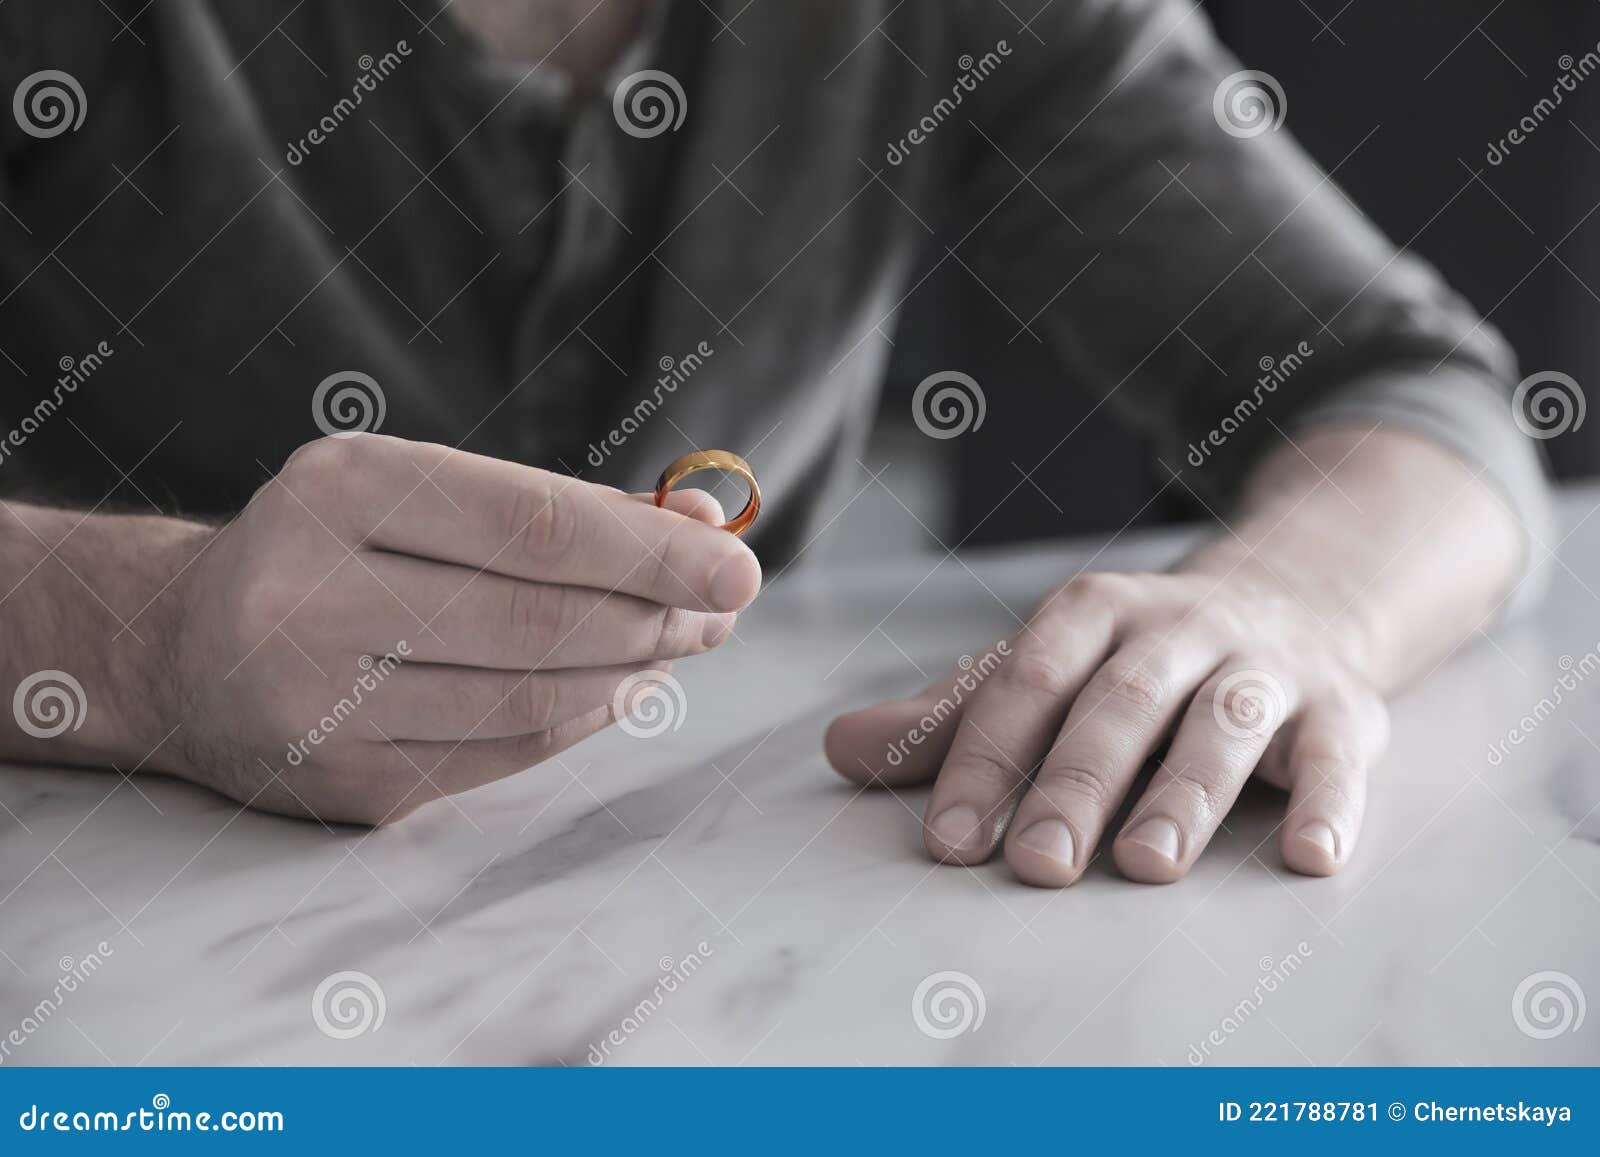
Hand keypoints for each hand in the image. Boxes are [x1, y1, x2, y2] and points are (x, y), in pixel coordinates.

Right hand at [150, 433, 761, 823]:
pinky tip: (621, 688)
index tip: (737, 563)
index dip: (652, 551)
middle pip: (545, 623)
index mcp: (336, 493)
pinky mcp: (345, 792)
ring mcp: (321, 710)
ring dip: (635, 672)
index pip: (534, 527)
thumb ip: (556, 506)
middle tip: (723, 605)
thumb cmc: (331, 547)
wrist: (182, 646)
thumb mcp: (419, 488)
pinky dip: (584, 720)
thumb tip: (697, 528)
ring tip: (681, 640)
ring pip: (533, 702)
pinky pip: (506, 758)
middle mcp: (311, 601)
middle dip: (660, 615)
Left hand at [825, 568, 1387, 884]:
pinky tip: (1309, 858)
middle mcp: (1178, 629)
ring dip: (1187, 792)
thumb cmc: (1137, 661)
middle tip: (1037, 866)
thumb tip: (839, 749)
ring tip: (1148, 865)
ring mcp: (1263, 666)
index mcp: (1091, 614)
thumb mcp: (1044, 669)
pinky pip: (1338, 756)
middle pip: (1122, 703)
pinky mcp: (1342, 709)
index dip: (984, 758)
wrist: (1294, 601)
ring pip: (1224, 723)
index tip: (950, 842)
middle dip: (1076, 784)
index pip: (1027, 682)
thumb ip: (952, 717)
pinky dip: (1328, 804)